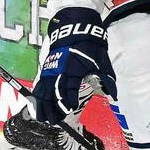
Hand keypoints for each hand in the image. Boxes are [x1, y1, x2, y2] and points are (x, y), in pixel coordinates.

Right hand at [32, 8, 114, 124]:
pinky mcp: (46, 68)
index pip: (69, 89)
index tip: (69, 109)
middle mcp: (60, 71)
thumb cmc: (89, 45)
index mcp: (74, 70)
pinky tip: (36, 105)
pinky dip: (37, 96)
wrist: (75, 28)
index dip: (68, 101)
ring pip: (43, 91)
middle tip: (54, 121)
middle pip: (53, 93)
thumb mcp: (101, 61)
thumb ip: (106, 78)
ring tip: (43, 118)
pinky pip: (38, 85)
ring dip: (42, 105)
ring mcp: (51, 70)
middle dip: (53, 109)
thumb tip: (113, 94)